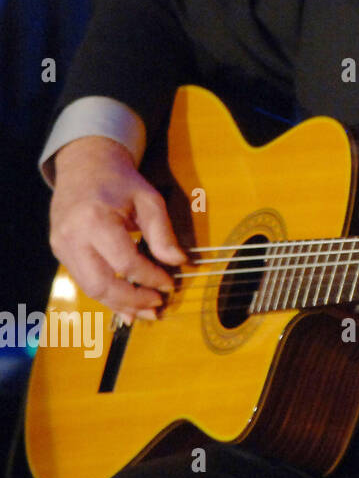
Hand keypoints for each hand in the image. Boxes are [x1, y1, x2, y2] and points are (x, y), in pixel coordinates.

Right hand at [49, 136, 185, 319]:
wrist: (84, 164)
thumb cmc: (119, 181)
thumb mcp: (149, 199)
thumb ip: (162, 232)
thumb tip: (178, 262)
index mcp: (95, 220)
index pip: (125, 262)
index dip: (150, 277)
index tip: (170, 283)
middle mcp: (72, 237)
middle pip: (101, 283)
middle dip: (132, 300)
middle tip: (157, 306)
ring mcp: (62, 246)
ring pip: (90, 288)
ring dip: (119, 304)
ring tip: (145, 313)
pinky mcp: (60, 252)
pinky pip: (83, 281)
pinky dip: (106, 295)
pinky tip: (125, 306)